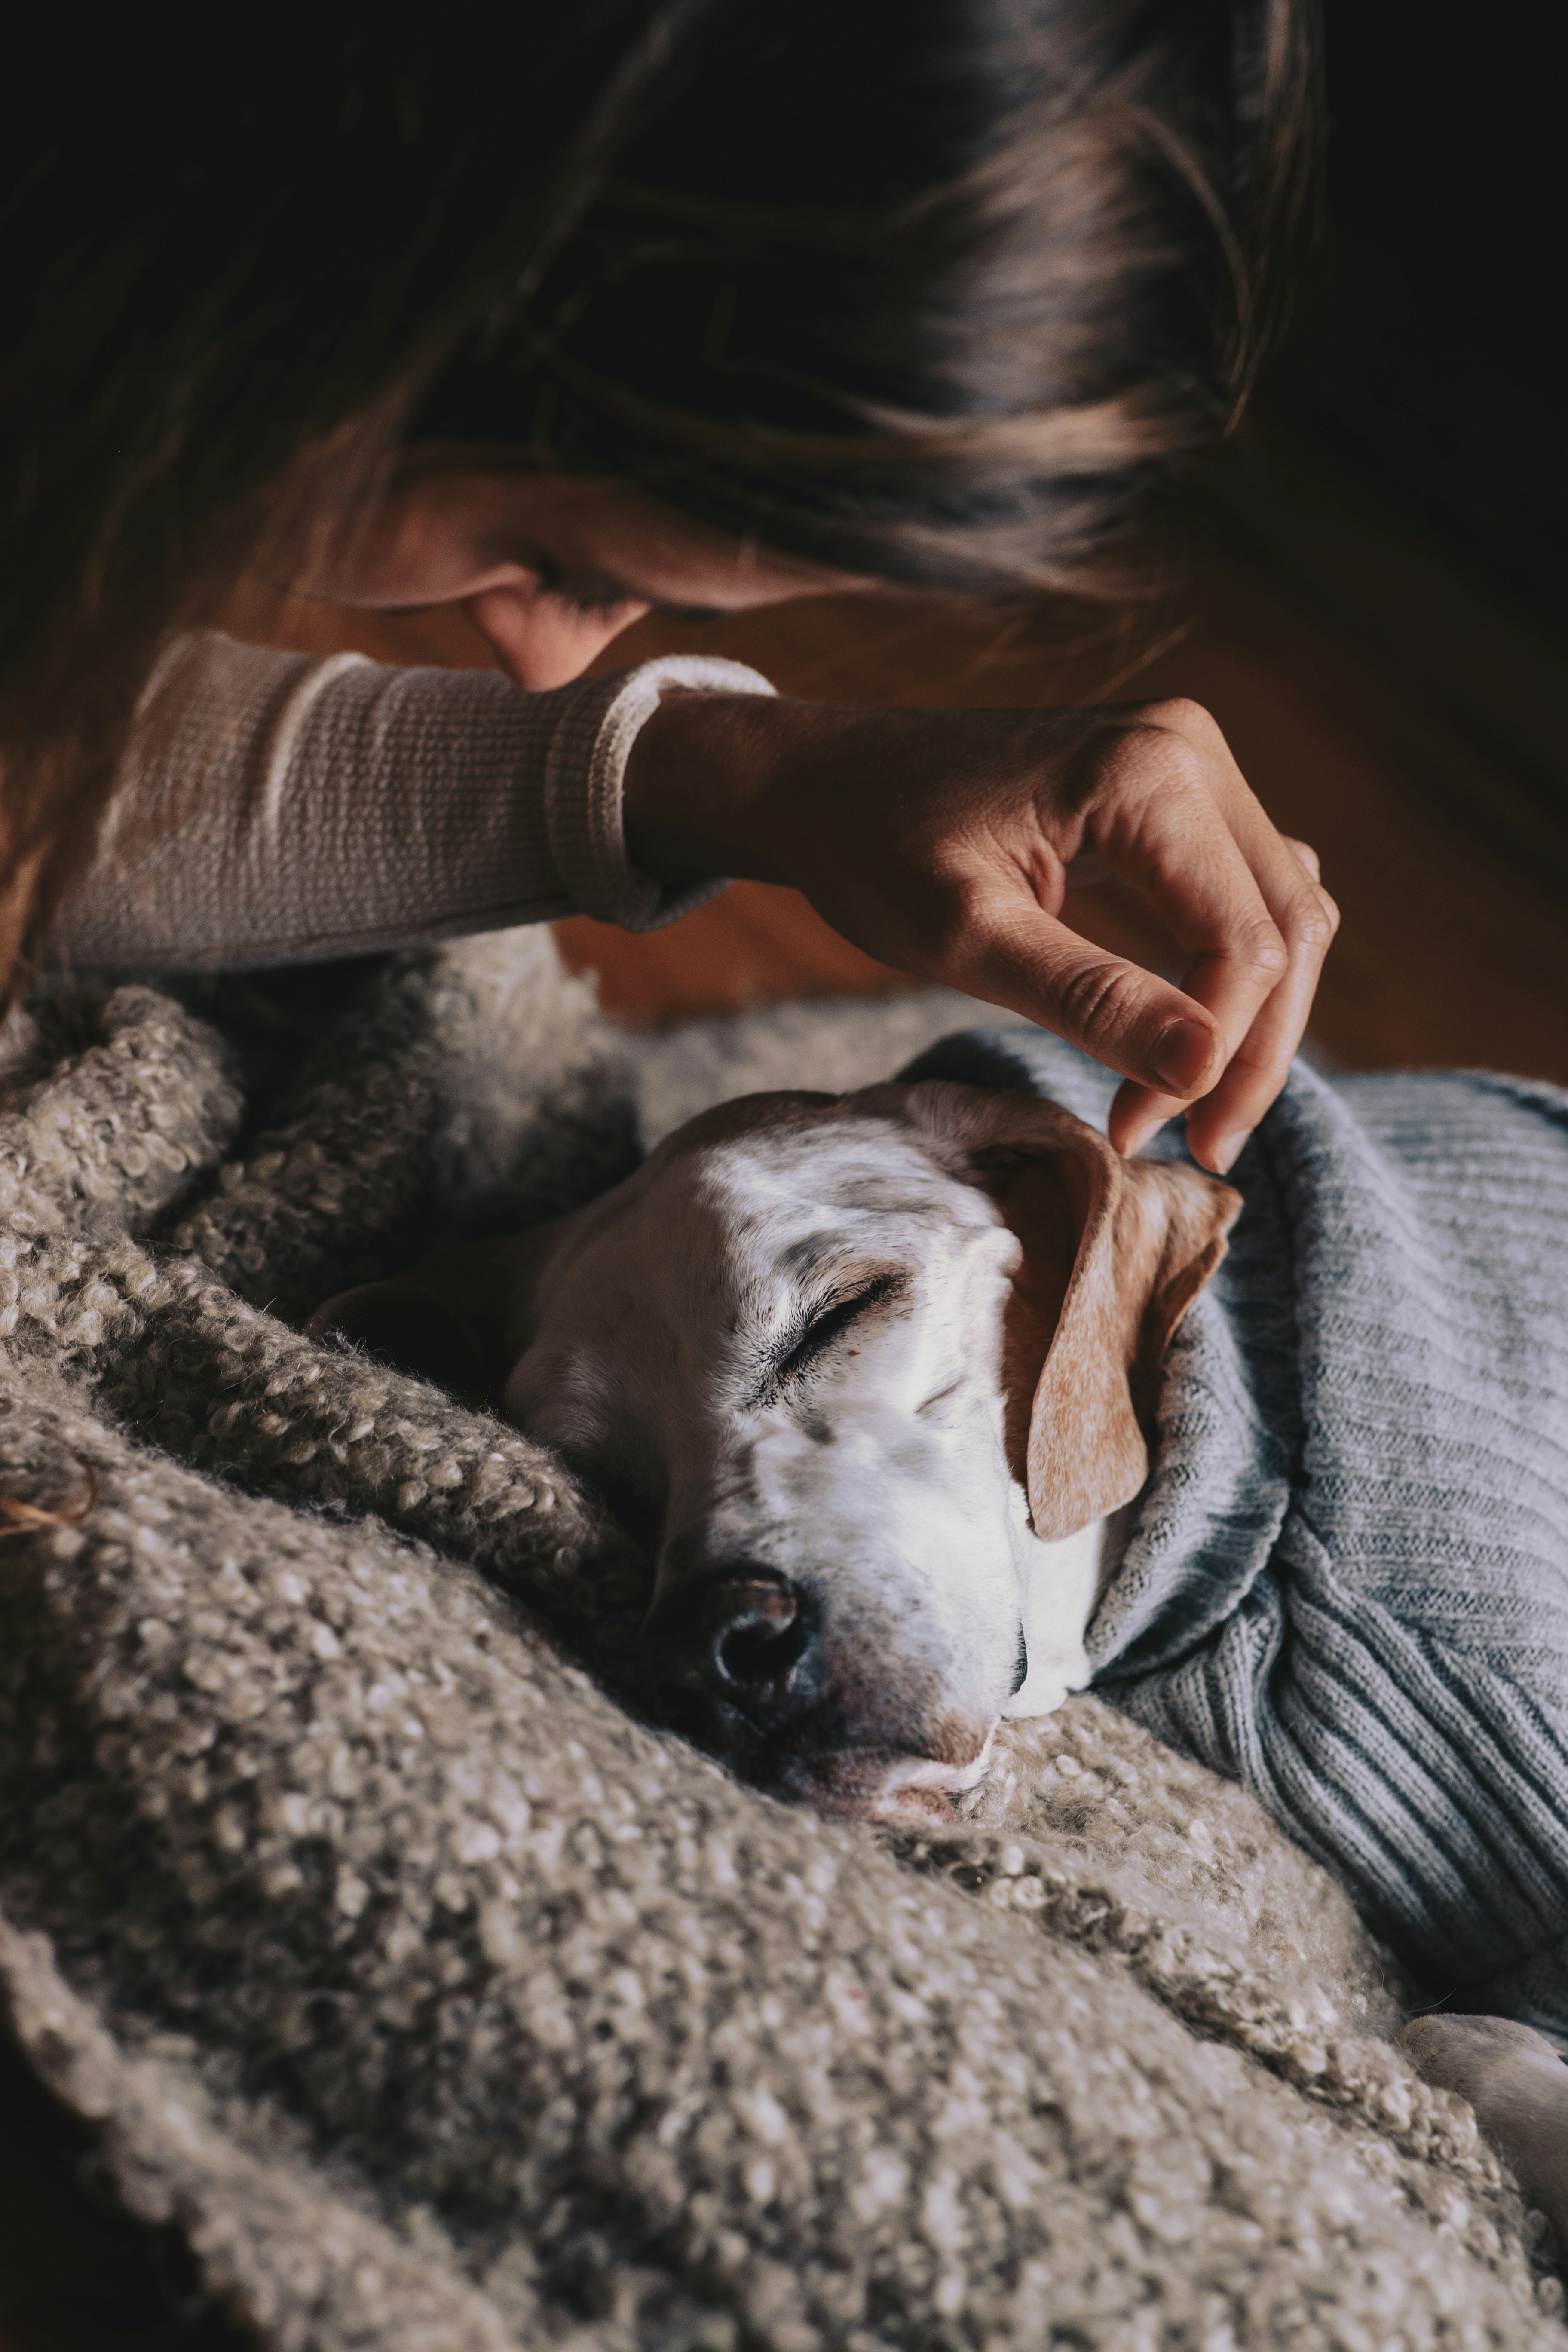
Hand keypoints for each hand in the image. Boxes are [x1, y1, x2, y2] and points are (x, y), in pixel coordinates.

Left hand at [624, 693, 1337, 1172]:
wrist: (820, 782)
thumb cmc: (872, 849)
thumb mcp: (966, 938)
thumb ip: (1088, 998)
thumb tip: (1203, 1067)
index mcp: (1148, 772)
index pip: (1242, 942)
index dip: (1212, 1057)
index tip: (1136, 1131)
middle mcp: (1190, 750)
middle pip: (1288, 927)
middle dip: (1253, 1052)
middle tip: (1200, 1148)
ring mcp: (1190, 764)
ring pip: (1284, 913)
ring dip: (1254, 1019)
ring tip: (1189, 1107)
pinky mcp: (1176, 793)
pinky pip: (1246, 892)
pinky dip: (1232, 973)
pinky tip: (1182, 1039)